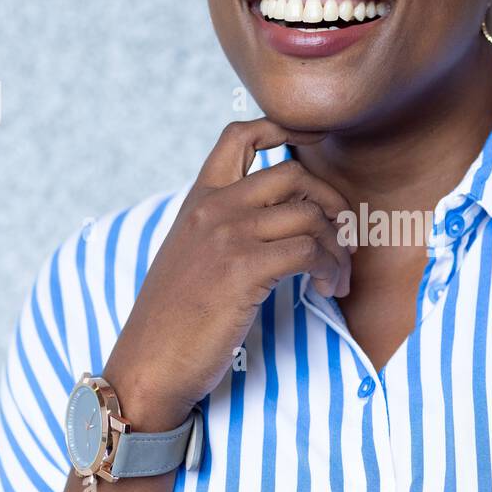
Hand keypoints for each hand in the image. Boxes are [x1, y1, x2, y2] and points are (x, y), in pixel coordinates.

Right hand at [102, 119, 352, 429]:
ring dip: (337, 248)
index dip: (284, 129)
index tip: (315, 144)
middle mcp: (213, 207)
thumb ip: (222, 230)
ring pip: (309, 215)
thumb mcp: (190, 258)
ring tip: (336, 278)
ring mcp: (227, 235)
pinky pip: (309, 250)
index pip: (239, 136)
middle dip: (332, 202)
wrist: (148, 363)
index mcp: (198, 200)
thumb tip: (275, 225)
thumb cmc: (174, 322)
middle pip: (293, 172)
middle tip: (343, 239)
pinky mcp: (243, 268)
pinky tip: (324, 289)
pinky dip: (329, 268)